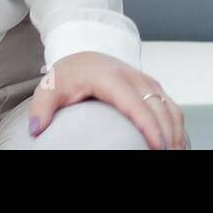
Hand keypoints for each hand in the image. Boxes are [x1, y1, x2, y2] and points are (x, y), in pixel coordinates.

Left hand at [27, 51, 185, 149]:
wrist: (81, 56)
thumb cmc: (68, 75)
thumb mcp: (50, 87)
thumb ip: (42, 106)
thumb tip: (36, 128)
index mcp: (110, 77)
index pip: (135, 103)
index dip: (149, 126)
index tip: (157, 146)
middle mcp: (133, 77)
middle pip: (158, 106)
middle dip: (168, 134)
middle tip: (169, 156)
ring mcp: (144, 81)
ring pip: (168, 105)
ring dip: (176, 131)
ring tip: (175, 153)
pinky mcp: (150, 86)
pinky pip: (169, 105)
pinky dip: (175, 124)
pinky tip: (174, 142)